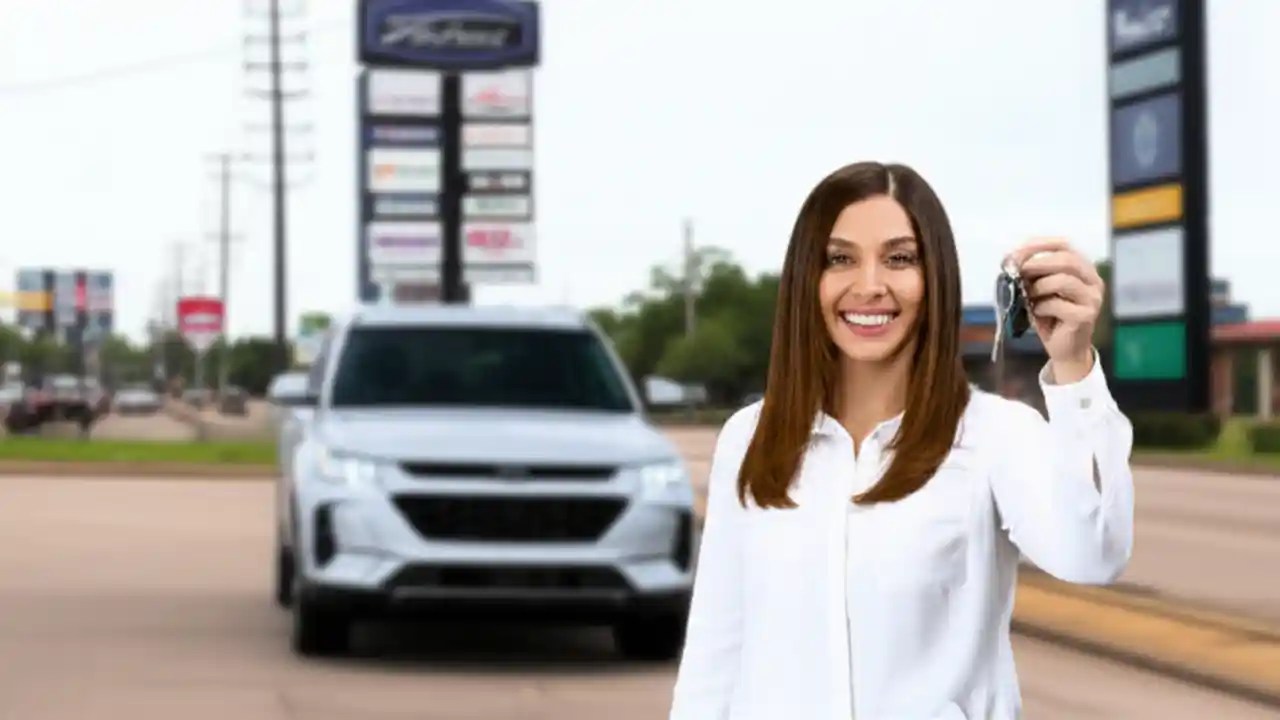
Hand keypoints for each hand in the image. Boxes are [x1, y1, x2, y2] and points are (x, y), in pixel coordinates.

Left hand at [1004, 237, 1103, 382]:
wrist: (1065, 349)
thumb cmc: (1051, 317)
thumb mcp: (1039, 291)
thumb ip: (1032, 275)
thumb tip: (1011, 260)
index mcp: (1083, 269)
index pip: (1064, 245)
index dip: (1040, 244)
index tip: (1017, 251)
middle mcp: (1093, 281)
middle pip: (1067, 260)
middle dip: (1038, 263)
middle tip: (1019, 272)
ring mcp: (1093, 298)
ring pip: (1063, 280)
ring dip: (1039, 286)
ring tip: (1029, 296)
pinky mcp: (1086, 316)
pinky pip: (1058, 304)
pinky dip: (1041, 306)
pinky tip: (1037, 312)